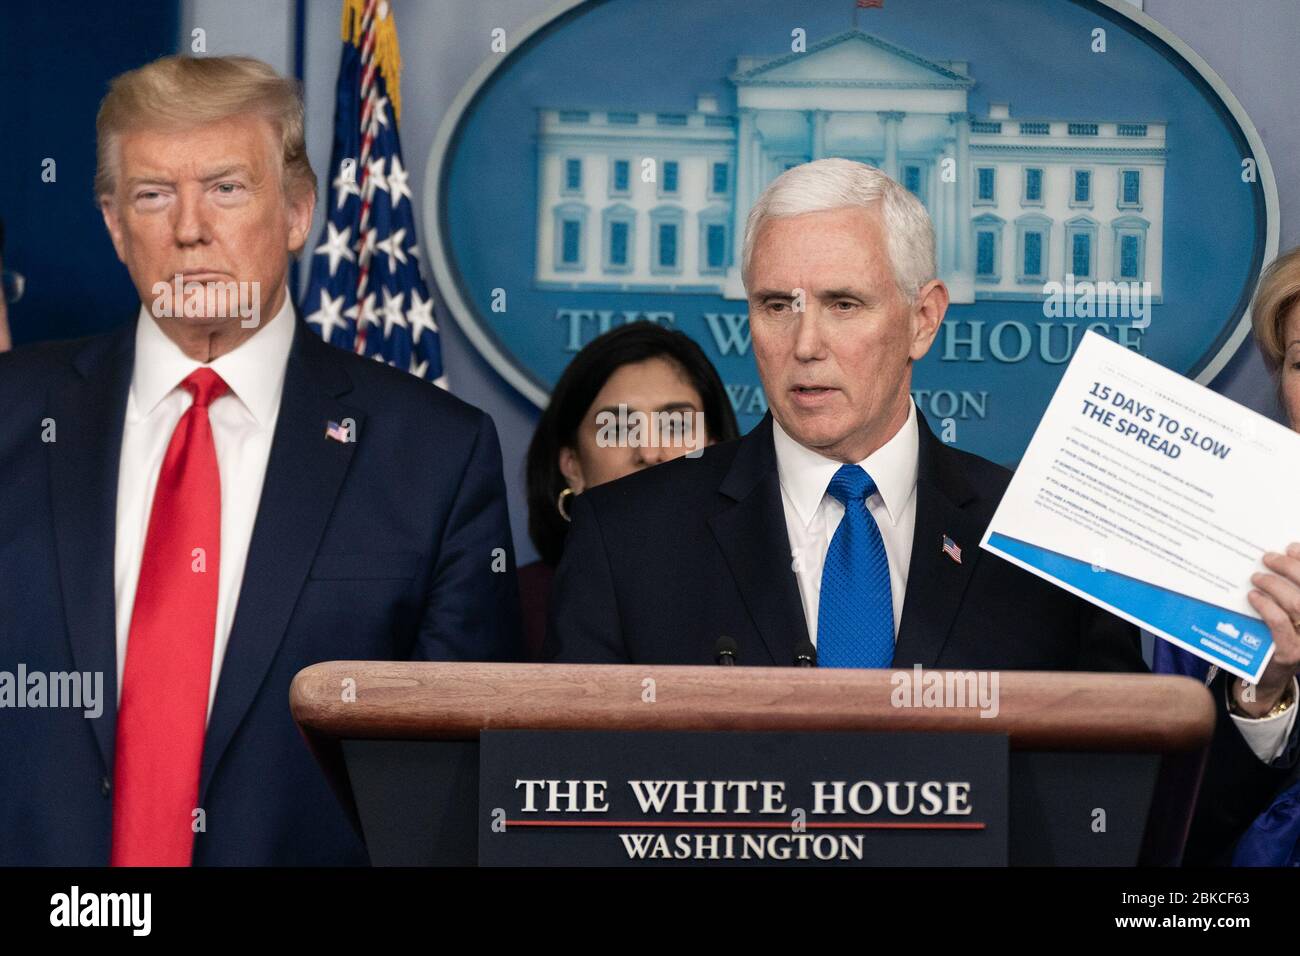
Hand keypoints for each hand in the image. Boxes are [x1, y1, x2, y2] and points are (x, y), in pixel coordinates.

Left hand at [1241, 543, 1299, 716]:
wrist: (1268, 677)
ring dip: (1275, 585)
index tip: (1291, 546)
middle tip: (1267, 558)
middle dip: (1290, 568)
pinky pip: (1280, 623)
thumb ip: (1288, 590)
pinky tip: (1253, 597)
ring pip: (1298, 603)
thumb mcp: (1285, 612)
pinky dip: (1266, 606)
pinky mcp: (1292, 653)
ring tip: (1256, 577)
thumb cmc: (1276, 637)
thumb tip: (1281, 555)